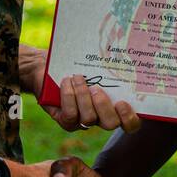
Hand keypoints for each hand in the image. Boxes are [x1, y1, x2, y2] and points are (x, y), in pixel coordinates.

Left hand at [19, 45, 140, 133]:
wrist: (46, 67)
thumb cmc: (75, 64)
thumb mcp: (94, 64)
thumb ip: (109, 65)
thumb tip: (124, 52)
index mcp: (114, 106)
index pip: (130, 124)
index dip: (130, 119)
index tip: (123, 102)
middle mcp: (100, 117)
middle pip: (111, 124)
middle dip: (104, 106)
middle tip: (96, 88)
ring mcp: (82, 121)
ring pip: (89, 119)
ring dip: (83, 95)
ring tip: (78, 77)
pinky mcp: (65, 121)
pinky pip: (70, 115)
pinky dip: (69, 96)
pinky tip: (67, 81)